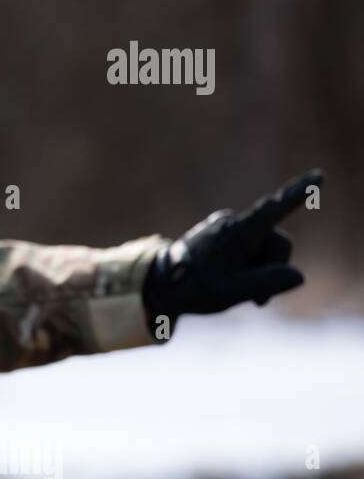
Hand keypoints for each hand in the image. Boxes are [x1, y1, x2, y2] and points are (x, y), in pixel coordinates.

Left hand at [143, 170, 321, 321]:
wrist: (162, 285)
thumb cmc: (193, 288)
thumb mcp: (229, 293)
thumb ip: (264, 284)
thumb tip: (298, 276)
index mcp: (235, 234)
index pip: (271, 212)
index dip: (296, 196)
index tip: (317, 177)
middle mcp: (233, 223)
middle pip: (277, 242)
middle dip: (274, 269)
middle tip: (257, 301)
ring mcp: (229, 226)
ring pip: (267, 248)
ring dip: (261, 270)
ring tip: (238, 289)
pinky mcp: (226, 231)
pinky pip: (253, 247)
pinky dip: (251, 266)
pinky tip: (235, 280)